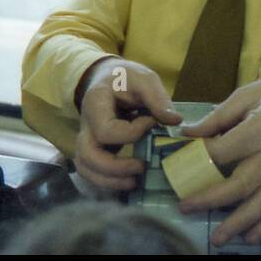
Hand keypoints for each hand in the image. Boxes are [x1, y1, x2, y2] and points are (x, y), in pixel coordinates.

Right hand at [73, 58, 182, 192]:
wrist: (107, 79)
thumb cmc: (125, 78)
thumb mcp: (143, 78)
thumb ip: (157, 98)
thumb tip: (175, 121)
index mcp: (95, 104)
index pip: (106, 130)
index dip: (132, 133)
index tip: (151, 123)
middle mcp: (85, 125)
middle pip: (87, 155)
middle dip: (114, 168)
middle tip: (141, 167)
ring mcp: (87, 139)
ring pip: (85, 168)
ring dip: (108, 181)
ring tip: (134, 182)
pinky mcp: (93, 149)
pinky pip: (91, 171)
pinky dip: (106, 182)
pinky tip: (127, 182)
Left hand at [176, 74, 260, 246]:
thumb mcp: (248, 94)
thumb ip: (218, 116)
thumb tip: (189, 132)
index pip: (225, 151)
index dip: (201, 155)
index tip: (182, 157)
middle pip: (241, 184)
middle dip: (212, 199)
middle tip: (186, 208)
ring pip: (260, 202)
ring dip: (239, 222)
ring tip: (218, 238)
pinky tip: (250, 237)